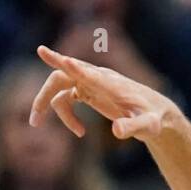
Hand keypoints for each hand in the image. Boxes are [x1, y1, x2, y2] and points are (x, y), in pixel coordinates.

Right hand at [29, 45, 175, 141]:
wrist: (155, 112)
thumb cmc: (153, 118)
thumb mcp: (148, 126)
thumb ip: (134, 127)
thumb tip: (116, 131)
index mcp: (110, 84)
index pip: (88, 73)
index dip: (71, 67)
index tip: (49, 54)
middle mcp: (96, 79)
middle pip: (62, 77)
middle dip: (44, 95)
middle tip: (35, 120)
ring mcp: (90, 84)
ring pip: (59, 86)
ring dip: (47, 104)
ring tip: (37, 125)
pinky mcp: (88, 92)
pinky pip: (66, 98)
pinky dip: (66, 114)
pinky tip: (80, 133)